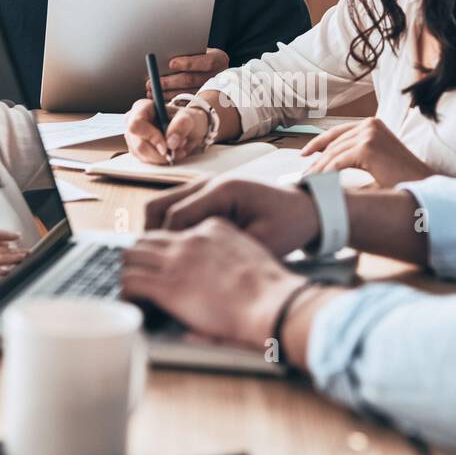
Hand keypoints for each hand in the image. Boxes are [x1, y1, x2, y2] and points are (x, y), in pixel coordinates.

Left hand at [122, 217, 305, 347]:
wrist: (272, 303)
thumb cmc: (270, 289)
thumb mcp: (251, 255)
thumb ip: (231, 254)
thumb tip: (219, 270)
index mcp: (214, 228)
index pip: (176, 229)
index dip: (166, 247)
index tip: (164, 262)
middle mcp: (191, 239)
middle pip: (148, 238)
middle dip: (140, 254)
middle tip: (140, 272)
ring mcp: (176, 261)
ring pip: (131, 255)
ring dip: (129, 269)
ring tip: (131, 286)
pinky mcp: (166, 286)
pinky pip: (130, 281)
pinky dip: (127, 292)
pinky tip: (132, 301)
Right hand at [124, 98, 208, 164]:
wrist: (189, 130)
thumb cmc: (186, 119)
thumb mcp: (189, 118)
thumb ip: (181, 125)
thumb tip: (170, 142)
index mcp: (142, 107)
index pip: (136, 124)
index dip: (151, 137)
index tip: (166, 147)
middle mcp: (132, 122)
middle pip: (138, 145)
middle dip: (159, 153)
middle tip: (176, 150)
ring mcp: (133, 137)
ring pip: (142, 156)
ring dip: (162, 157)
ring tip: (177, 149)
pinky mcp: (137, 150)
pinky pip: (146, 161)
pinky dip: (160, 161)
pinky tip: (170, 153)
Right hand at [144, 177, 319, 255]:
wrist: (305, 207)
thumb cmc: (289, 224)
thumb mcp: (263, 243)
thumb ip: (227, 252)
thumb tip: (192, 271)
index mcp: (223, 190)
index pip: (176, 217)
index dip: (165, 247)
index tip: (160, 273)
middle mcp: (208, 181)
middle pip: (157, 206)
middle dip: (150, 239)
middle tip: (152, 269)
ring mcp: (204, 185)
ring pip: (160, 205)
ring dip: (157, 233)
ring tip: (162, 263)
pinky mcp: (205, 194)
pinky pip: (174, 209)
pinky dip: (169, 229)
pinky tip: (178, 254)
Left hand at [146, 47, 228, 97]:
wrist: (214, 70)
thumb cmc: (201, 56)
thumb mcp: (200, 49)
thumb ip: (188, 51)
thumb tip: (165, 53)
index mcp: (219, 59)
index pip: (206, 62)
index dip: (188, 63)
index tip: (171, 63)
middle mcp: (218, 76)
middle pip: (192, 80)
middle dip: (169, 81)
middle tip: (151, 81)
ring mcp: (211, 91)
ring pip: (186, 94)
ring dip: (166, 93)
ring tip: (151, 90)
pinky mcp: (203, 101)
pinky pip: (185, 103)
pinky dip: (170, 100)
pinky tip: (158, 98)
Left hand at [301, 117, 432, 186]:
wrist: (423, 187)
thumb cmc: (402, 180)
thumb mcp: (374, 163)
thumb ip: (354, 160)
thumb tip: (329, 171)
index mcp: (373, 125)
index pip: (338, 132)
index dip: (319, 143)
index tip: (305, 153)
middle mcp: (370, 124)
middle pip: (333, 143)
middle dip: (316, 160)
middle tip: (304, 175)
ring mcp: (369, 134)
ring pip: (333, 153)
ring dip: (318, 169)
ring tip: (309, 183)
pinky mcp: (367, 147)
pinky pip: (337, 162)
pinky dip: (326, 174)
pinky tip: (319, 184)